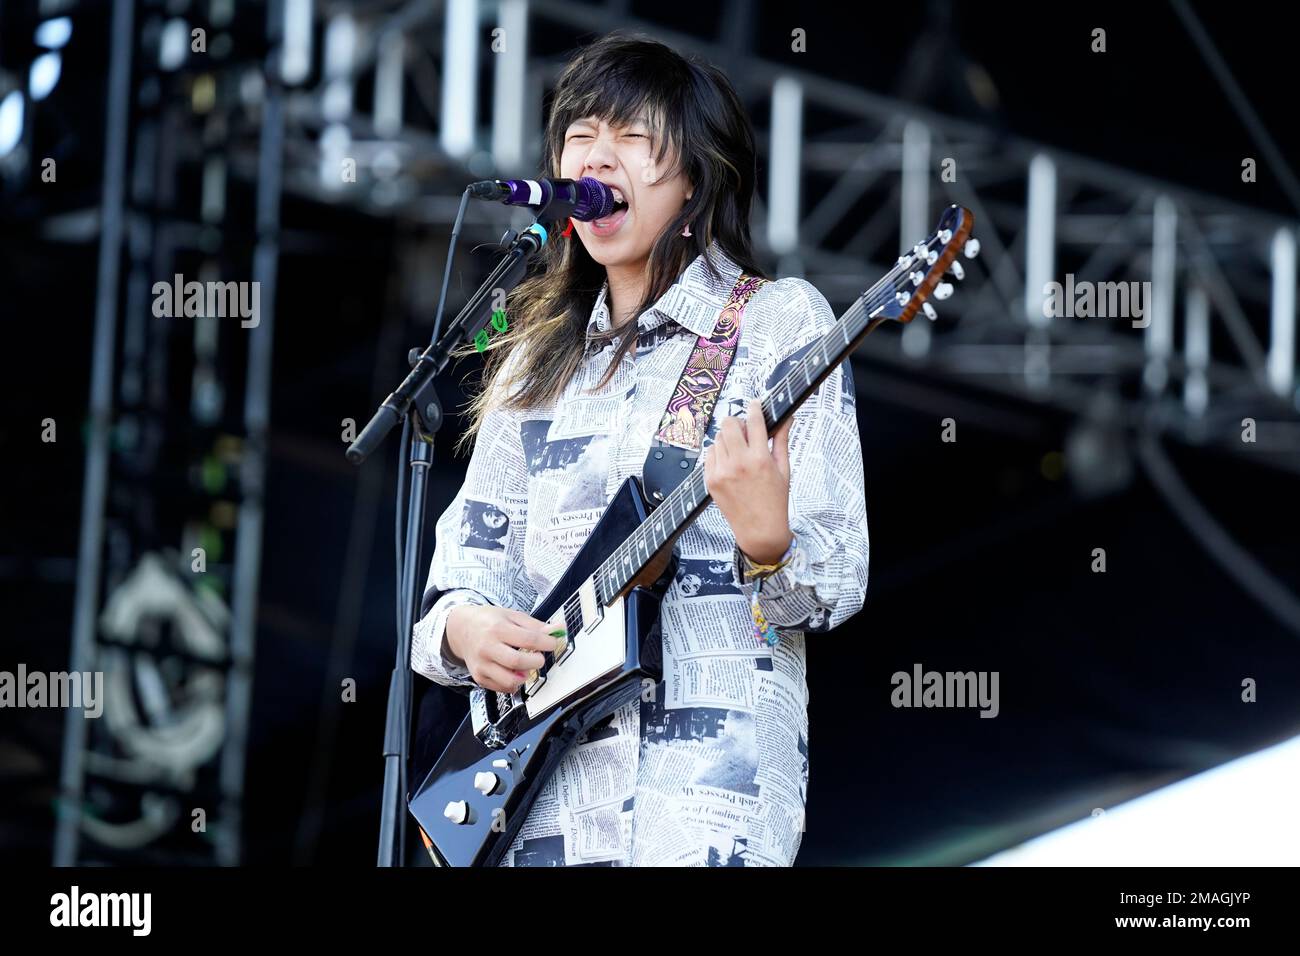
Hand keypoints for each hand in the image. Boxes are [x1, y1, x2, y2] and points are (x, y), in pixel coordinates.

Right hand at [446, 605, 560, 693]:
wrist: (461, 630)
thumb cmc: (488, 621)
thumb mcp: (511, 615)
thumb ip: (535, 625)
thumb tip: (558, 630)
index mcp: (497, 629)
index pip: (528, 639)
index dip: (546, 643)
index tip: (552, 643)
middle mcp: (488, 648)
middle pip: (518, 662)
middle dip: (536, 661)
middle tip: (539, 657)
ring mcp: (482, 665)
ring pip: (509, 680)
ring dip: (525, 675)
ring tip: (527, 666)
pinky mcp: (480, 678)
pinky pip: (502, 688)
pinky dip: (514, 683)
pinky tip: (515, 672)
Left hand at [705, 398, 794, 564]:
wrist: (759, 531)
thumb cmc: (775, 501)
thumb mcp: (783, 469)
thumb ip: (781, 440)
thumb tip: (787, 418)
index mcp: (759, 459)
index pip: (754, 421)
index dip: (754, 408)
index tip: (755, 404)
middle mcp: (738, 463)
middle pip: (729, 424)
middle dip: (738, 422)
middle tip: (745, 431)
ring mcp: (721, 472)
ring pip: (718, 438)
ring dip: (728, 438)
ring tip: (739, 450)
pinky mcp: (710, 480)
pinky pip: (709, 454)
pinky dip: (718, 453)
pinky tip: (730, 462)